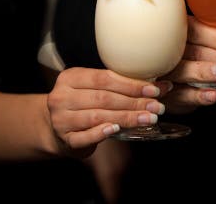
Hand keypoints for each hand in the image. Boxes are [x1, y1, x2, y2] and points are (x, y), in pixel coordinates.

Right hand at [47, 67, 170, 155]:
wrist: (57, 127)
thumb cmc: (83, 103)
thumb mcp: (93, 88)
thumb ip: (118, 85)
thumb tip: (158, 86)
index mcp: (70, 77)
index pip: (104, 79)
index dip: (131, 84)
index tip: (154, 90)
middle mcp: (62, 97)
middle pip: (104, 98)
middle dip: (134, 102)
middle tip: (157, 106)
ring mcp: (61, 119)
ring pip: (98, 116)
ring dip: (127, 118)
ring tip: (148, 118)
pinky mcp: (64, 139)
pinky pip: (85, 137)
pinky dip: (101, 132)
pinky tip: (117, 129)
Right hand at [159, 16, 215, 112]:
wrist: (175, 83)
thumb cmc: (197, 56)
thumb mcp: (214, 42)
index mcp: (181, 31)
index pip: (199, 30)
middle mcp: (170, 50)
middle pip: (196, 52)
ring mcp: (167, 72)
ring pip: (186, 72)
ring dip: (208, 72)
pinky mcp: (168, 96)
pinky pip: (180, 96)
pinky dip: (197, 96)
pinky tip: (212, 95)